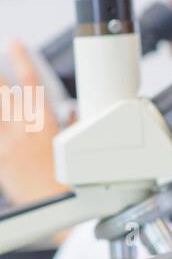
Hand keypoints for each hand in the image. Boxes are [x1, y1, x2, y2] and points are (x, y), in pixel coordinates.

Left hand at [0, 40, 61, 204]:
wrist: (64, 215)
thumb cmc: (73, 185)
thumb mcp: (77, 147)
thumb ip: (71, 125)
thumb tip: (70, 114)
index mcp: (45, 125)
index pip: (30, 82)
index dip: (20, 58)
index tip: (12, 43)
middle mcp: (22, 133)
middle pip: (1, 93)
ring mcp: (7, 148)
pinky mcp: (0, 164)